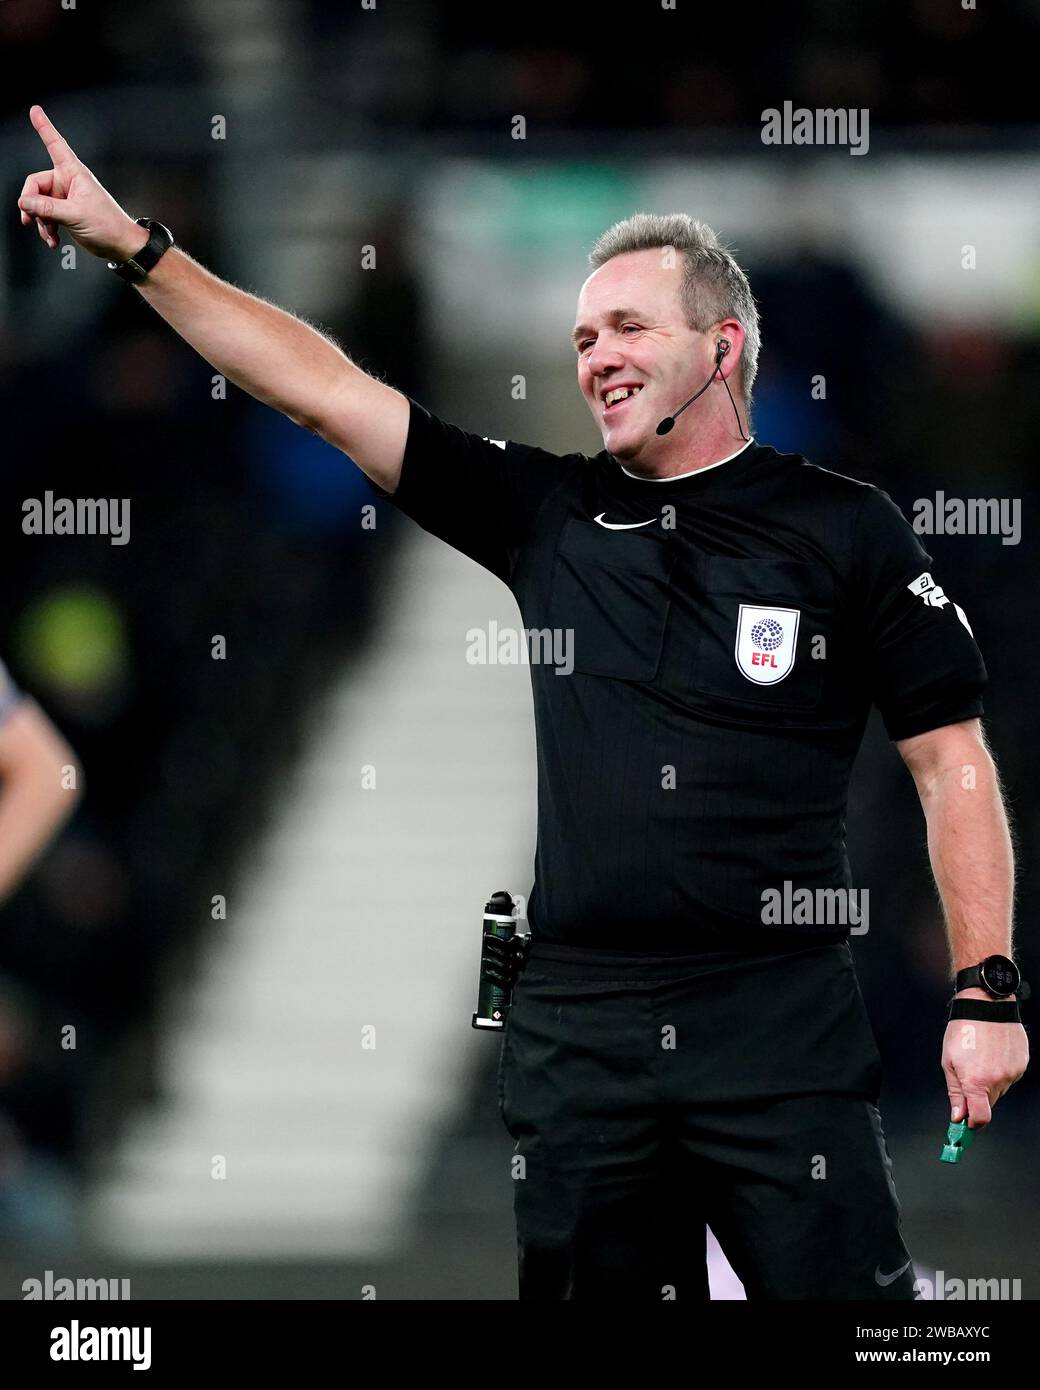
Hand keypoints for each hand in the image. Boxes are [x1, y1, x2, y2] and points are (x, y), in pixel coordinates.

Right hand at [17, 104, 147, 262]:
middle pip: (36, 185)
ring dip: (40, 221)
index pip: (55, 145)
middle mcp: (68, 182)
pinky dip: (46, 229)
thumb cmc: (108, 225)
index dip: (44, 127)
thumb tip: (24, 203)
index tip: (35, 111)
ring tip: (48, 235)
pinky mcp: (65, 213)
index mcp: (74, 173)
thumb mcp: (75, 215)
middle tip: (29, 219)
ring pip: (38, 203)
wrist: (120, 245)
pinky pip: (46, 216)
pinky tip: (52, 240)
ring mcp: (66, 198)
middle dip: (31, 204)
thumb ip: (47, 208)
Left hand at [942, 993, 1028, 1128]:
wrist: (986, 1005)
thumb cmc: (964, 1028)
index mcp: (976, 1081)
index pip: (980, 1118)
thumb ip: (955, 1092)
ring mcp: (1012, 1072)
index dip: (972, 1124)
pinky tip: (993, 1053)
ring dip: (990, 1081)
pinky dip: (1001, 1071)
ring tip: (981, 1058)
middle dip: (978, 1097)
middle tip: (969, 1077)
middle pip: (989, 1104)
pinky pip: (1009, 1076)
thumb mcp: (949, 1061)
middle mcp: (997, 1080)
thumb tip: (957, 1115)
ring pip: (1000, 1089)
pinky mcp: (1022, 1064)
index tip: (966, 1123)